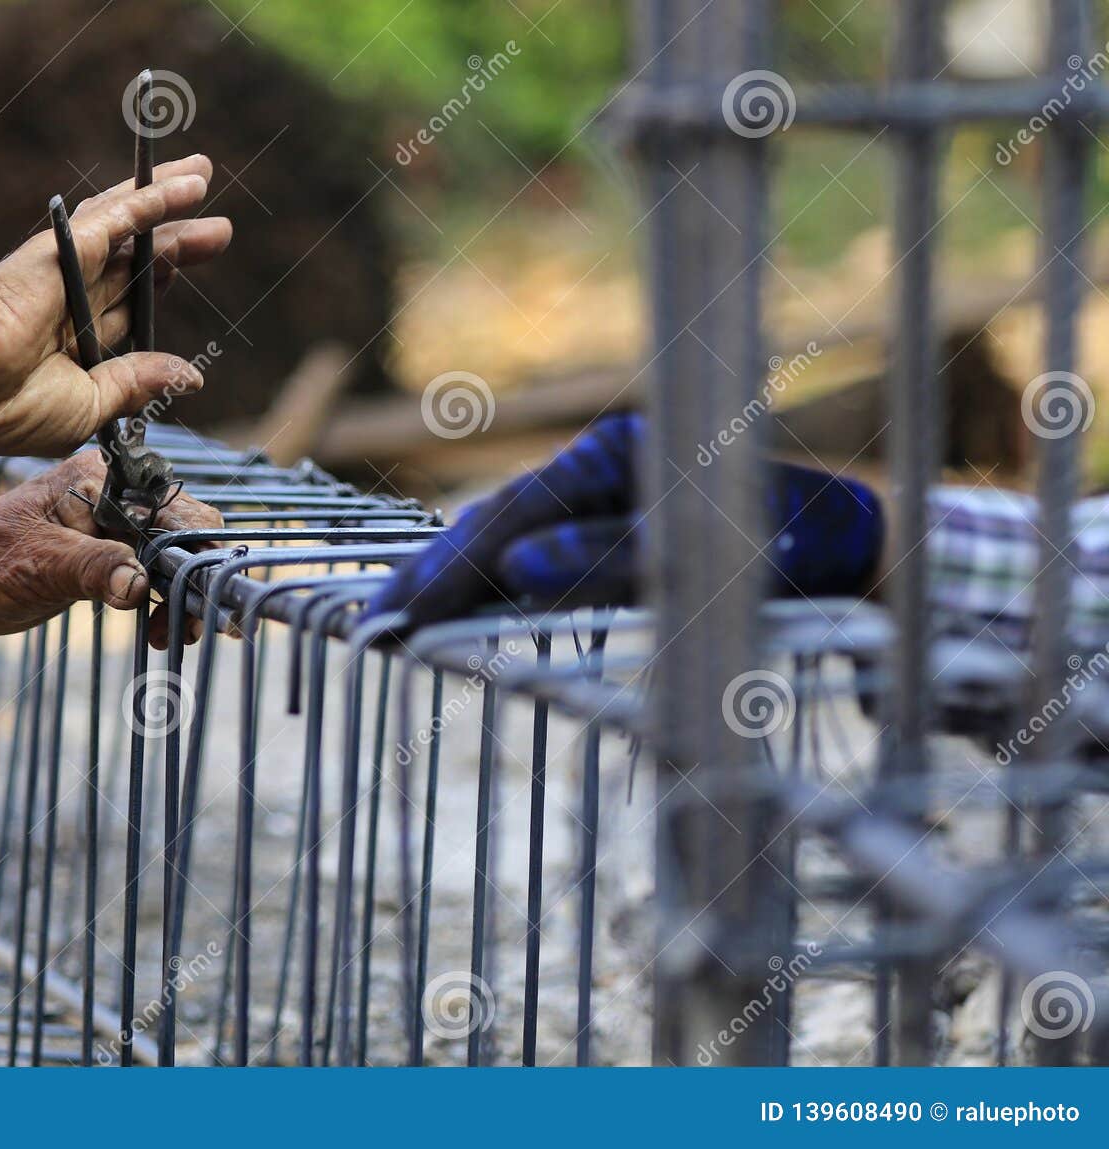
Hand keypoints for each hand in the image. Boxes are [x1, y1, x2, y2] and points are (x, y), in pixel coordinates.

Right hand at [0, 155, 231, 455]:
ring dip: (171, 202)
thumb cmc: (9, 407)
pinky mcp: (70, 246)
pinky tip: (190, 184)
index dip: (156, 289)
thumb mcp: (89, 407)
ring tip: (204, 174)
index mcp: (70, 344)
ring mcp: (70, 269)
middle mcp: (71, 300)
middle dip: (178, 246)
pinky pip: (122, 217)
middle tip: (217, 232)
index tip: (181, 276)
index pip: (125, 310)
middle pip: (138, 265)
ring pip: (132, 228)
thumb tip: (189, 377)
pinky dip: (156, 199)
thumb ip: (136, 385)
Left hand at [0, 453, 222, 648]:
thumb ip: (93, 568)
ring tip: (172, 634)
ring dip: (179, 595)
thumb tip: (140, 584)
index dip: (199, 550)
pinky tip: (159, 629)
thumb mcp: (39, 565)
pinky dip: (161, 600)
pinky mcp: (108, 551)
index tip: (213, 592)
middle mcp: (115, 493)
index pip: (172, 509)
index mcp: (101, 479)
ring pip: (172, 556)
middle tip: (196, 624)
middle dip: (194, 577)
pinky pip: (152, 572)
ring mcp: (113, 523)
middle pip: (182, 531)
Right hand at [367, 414, 883, 629]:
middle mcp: (596, 461)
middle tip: (369, 626)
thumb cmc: (788, 550)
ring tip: (393, 620)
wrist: (847, 542)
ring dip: (450, 580)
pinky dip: (486, 580)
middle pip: (492, 520)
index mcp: (616, 453)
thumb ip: (611, 561)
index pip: (508, 518)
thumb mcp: (706, 559)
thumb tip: (518, 570)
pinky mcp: (603, 516)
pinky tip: (452, 605)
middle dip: (431, 576)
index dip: (447, 572)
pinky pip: (530, 547)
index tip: (396, 619)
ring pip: (504, 534)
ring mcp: (596, 486)